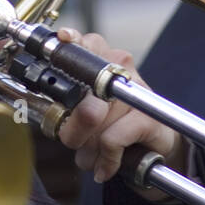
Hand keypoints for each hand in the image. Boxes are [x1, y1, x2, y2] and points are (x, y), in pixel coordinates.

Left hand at [51, 27, 186, 195]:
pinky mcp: (149, 117)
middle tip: (75, 142)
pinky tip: (107, 165)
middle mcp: (121, 69)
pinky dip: (106, 158)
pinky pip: (112, 139)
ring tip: (95, 155)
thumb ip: (67, 105)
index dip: (71, 42)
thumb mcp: (85, 113)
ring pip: (93, 119)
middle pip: (81, 95)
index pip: (85, 43)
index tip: (63, 39)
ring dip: (89, 148)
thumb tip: (51, 113)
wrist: (153, 149)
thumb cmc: (113, 126)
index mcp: (102, 61)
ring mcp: (137, 90)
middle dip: (72, 129)